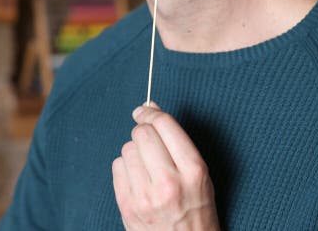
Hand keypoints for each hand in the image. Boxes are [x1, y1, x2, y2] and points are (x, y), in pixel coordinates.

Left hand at [112, 101, 219, 230]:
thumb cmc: (196, 209)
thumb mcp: (200, 174)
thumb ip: (177, 141)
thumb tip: (150, 108)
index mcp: (193, 170)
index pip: (165, 125)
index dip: (152, 113)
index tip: (145, 110)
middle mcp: (169, 182)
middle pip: (142, 134)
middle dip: (144, 132)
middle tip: (149, 141)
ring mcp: (145, 196)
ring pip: (127, 149)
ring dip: (135, 152)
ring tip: (148, 168)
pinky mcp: (127, 206)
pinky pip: (117, 167)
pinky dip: (125, 168)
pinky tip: (138, 180)